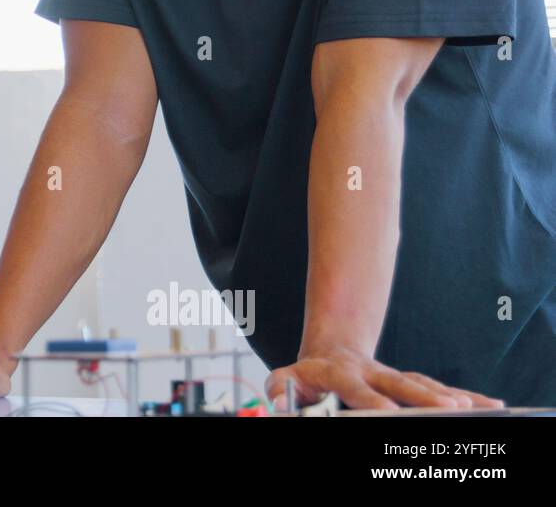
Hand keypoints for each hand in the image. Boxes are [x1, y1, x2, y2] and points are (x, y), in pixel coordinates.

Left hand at [266, 345, 504, 410]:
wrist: (330, 353)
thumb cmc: (304, 378)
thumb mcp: (284, 380)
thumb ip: (279, 391)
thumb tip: (275, 407)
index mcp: (338, 372)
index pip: (356, 388)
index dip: (372, 400)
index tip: (388, 412)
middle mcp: (371, 372)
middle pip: (398, 383)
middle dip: (422, 397)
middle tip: (447, 410)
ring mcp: (393, 376)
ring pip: (424, 385)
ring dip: (448, 397)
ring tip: (472, 409)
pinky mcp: (411, 384)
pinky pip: (440, 390)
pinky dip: (466, 398)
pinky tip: (491, 406)